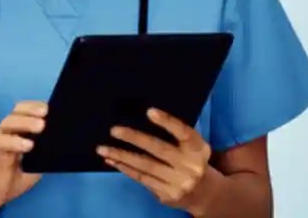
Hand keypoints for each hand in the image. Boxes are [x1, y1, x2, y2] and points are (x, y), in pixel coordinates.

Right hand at [0, 100, 46, 211]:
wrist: (1, 191)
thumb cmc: (22, 172)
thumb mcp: (41, 159)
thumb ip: (48, 148)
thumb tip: (62, 138)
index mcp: (21, 127)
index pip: (26, 109)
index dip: (35, 105)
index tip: (48, 108)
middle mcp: (10, 130)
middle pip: (16, 111)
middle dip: (31, 110)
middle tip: (45, 115)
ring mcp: (2, 139)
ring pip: (8, 123)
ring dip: (24, 122)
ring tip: (40, 127)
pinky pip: (1, 142)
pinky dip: (15, 141)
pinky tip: (28, 145)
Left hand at [97, 108, 217, 213]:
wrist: (205, 196)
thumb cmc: (192, 162)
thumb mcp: (193, 148)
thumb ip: (175, 136)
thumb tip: (143, 116)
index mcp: (198, 149)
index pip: (184, 133)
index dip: (168, 122)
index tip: (149, 111)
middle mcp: (190, 167)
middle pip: (159, 150)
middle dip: (135, 139)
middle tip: (114, 130)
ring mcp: (178, 183)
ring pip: (145, 166)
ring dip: (121, 156)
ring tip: (102, 148)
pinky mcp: (167, 195)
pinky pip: (142, 178)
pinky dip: (125, 168)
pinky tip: (112, 160)